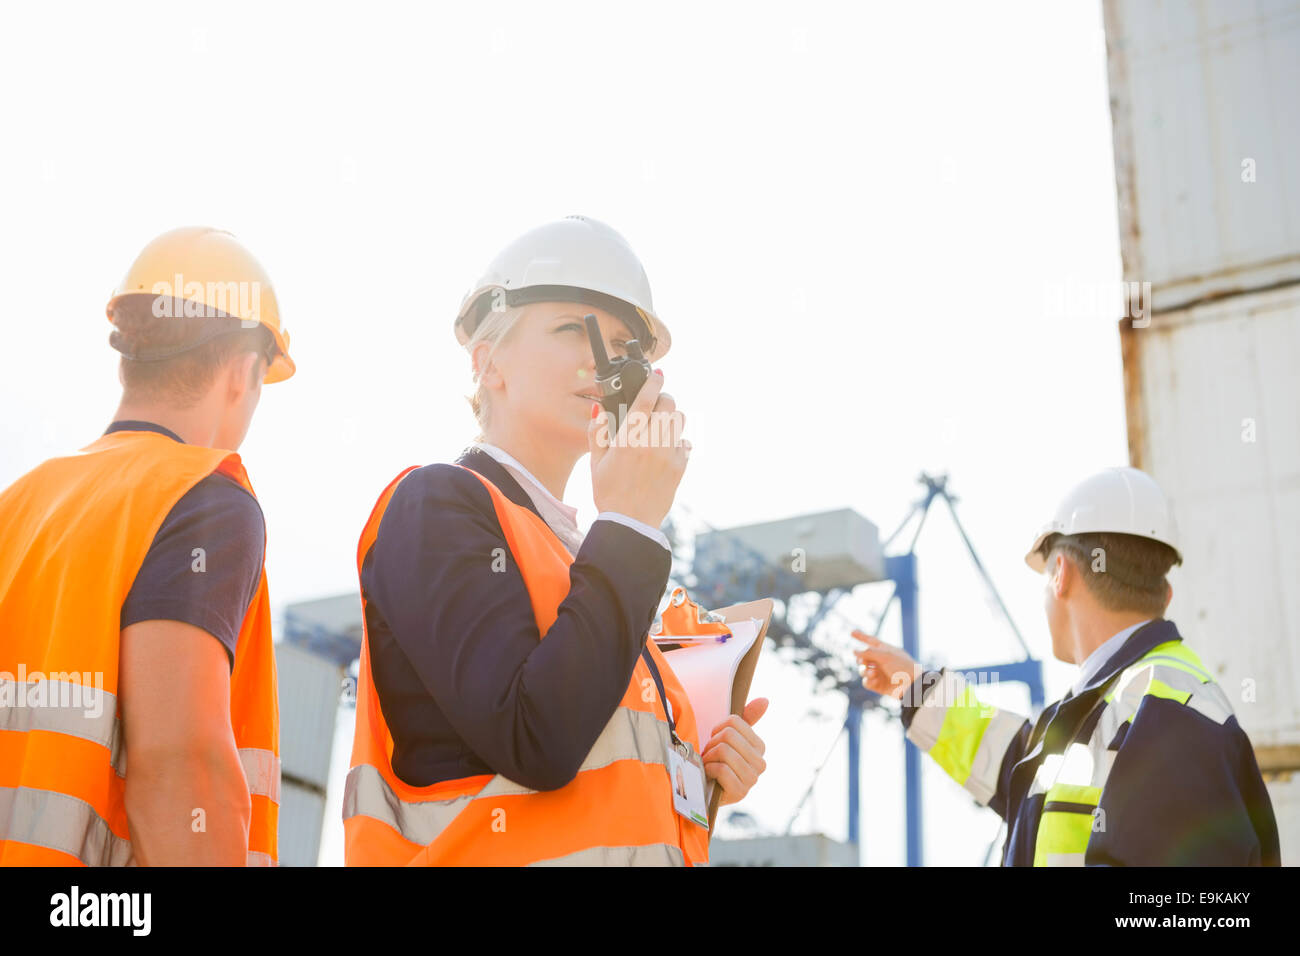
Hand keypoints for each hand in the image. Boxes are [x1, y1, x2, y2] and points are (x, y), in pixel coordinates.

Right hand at [588, 370, 688, 529]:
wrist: (630, 524)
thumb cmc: (609, 492)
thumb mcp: (595, 462)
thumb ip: (596, 432)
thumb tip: (599, 409)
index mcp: (629, 439)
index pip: (647, 398)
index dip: (654, 382)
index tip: (657, 375)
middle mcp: (652, 443)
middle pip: (669, 404)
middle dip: (663, 399)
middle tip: (655, 404)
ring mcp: (669, 455)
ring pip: (680, 421)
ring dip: (671, 418)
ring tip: (660, 427)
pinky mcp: (680, 467)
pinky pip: (685, 443)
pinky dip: (677, 442)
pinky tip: (665, 450)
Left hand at [702, 697, 767, 805]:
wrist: (703, 790)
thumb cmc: (715, 760)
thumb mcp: (728, 738)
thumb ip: (746, 718)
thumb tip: (765, 700)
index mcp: (759, 746)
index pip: (734, 722)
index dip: (717, 729)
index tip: (715, 740)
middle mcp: (760, 763)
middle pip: (728, 736)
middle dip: (712, 744)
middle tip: (710, 755)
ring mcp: (752, 779)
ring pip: (724, 751)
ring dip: (709, 757)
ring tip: (709, 764)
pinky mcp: (740, 792)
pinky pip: (721, 769)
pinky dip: (709, 769)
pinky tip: (708, 775)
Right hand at [853, 630, 922, 699]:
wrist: (912, 685)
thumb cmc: (902, 667)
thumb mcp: (885, 656)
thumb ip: (868, 652)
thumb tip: (854, 651)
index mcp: (884, 650)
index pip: (870, 641)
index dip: (861, 636)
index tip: (852, 632)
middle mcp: (881, 661)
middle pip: (863, 658)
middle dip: (861, 660)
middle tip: (863, 662)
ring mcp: (879, 673)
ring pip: (863, 670)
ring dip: (865, 671)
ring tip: (873, 673)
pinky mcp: (878, 685)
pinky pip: (866, 682)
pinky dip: (868, 681)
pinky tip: (875, 680)